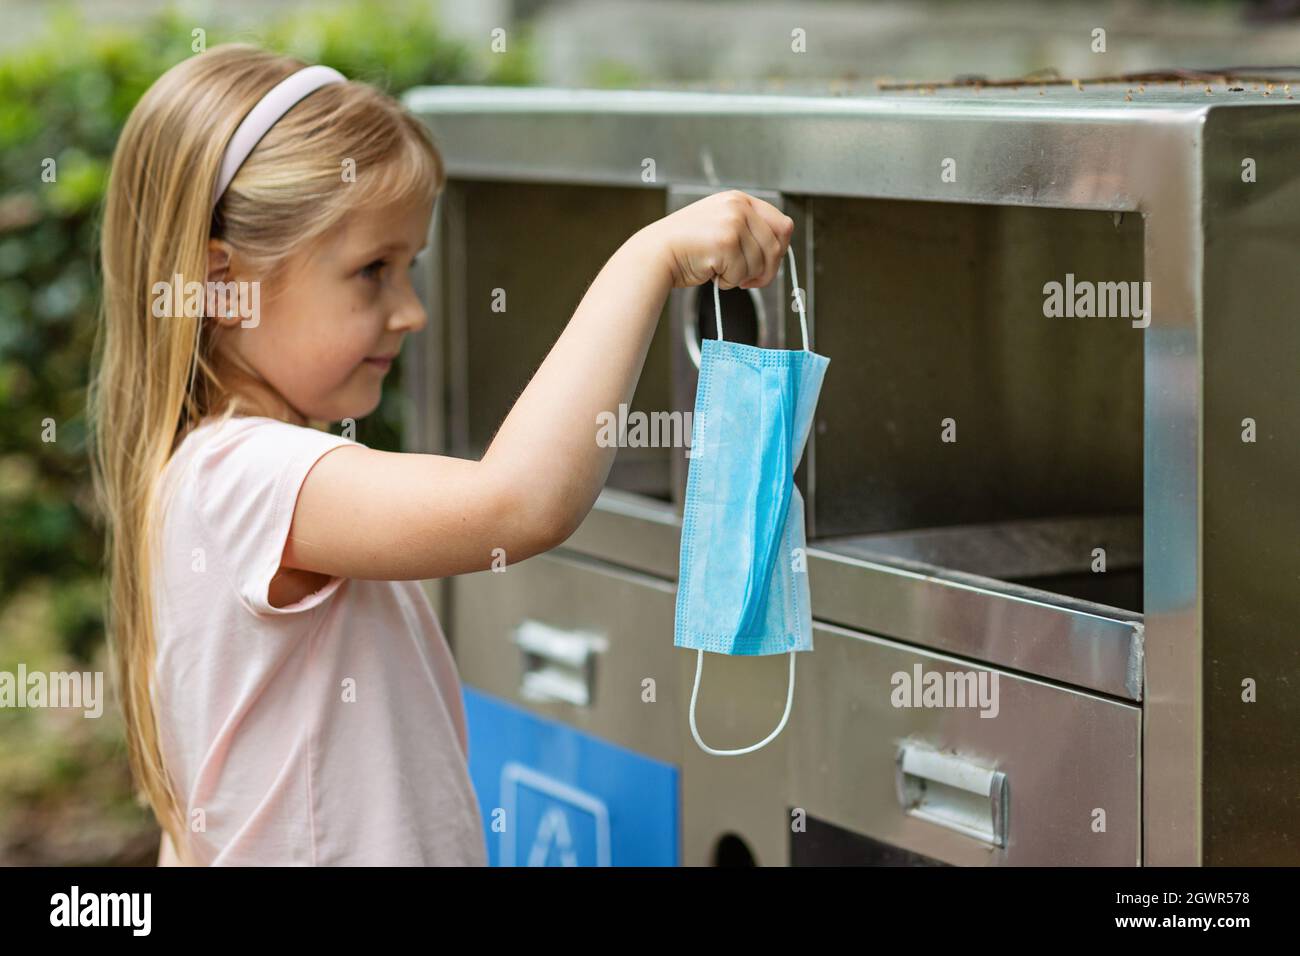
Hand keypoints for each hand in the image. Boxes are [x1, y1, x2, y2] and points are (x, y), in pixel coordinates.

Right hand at [640, 189, 793, 290]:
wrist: (657, 253)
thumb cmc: (687, 245)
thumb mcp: (721, 225)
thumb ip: (748, 230)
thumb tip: (777, 250)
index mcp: (740, 200)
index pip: (782, 225)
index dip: (779, 250)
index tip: (766, 264)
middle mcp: (739, 207)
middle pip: (776, 246)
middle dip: (766, 270)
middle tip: (749, 280)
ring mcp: (733, 223)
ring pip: (760, 264)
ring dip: (743, 277)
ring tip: (721, 272)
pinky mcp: (726, 242)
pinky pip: (742, 274)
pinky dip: (728, 282)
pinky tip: (712, 273)